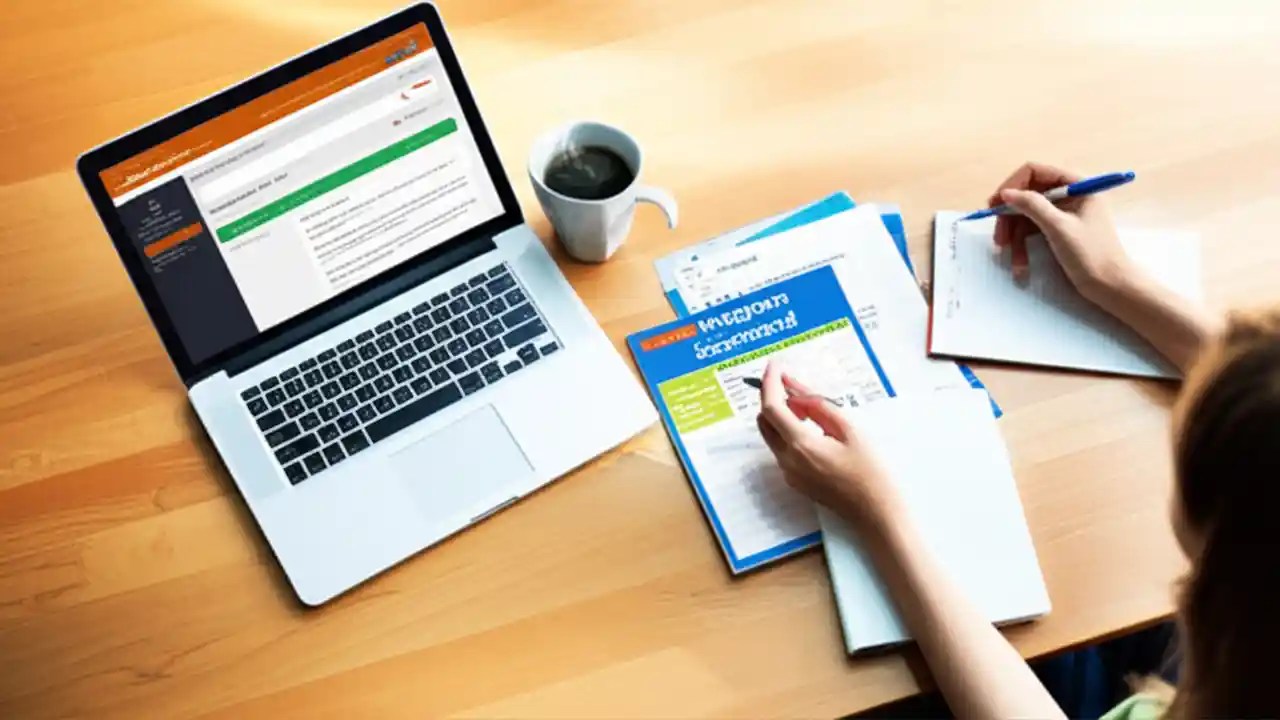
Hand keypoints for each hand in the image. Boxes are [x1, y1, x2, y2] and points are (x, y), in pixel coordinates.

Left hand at [755, 362, 901, 530]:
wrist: (875, 512)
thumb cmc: (870, 470)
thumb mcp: (850, 430)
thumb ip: (819, 407)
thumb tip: (795, 392)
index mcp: (801, 445)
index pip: (771, 407)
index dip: (769, 382)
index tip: (775, 364)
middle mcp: (787, 460)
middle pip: (765, 420)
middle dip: (773, 398)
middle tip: (793, 384)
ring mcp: (788, 472)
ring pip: (772, 435)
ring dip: (781, 416)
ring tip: (808, 406)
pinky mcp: (794, 480)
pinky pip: (782, 449)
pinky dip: (789, 432)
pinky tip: (812, 428)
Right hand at [990, 162, 1135, 304]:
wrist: (1111, 287)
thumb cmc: (1091, 254)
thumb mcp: (1059, 227)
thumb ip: (1032, 205)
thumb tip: (1005, 193)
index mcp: (1078, 185)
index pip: (1037, 172)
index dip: (1013, 186)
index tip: (995, 205)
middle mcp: (1070, 195)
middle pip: (1029, 195)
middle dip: (1011, 216)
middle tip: (998, 236)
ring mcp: (1064, 213)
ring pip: (1028, 215)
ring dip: (1014, 234)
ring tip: (1006, 254)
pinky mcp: (1059, 231)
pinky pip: (1034, 230)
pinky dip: (1023, 245)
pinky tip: (1020, 265)